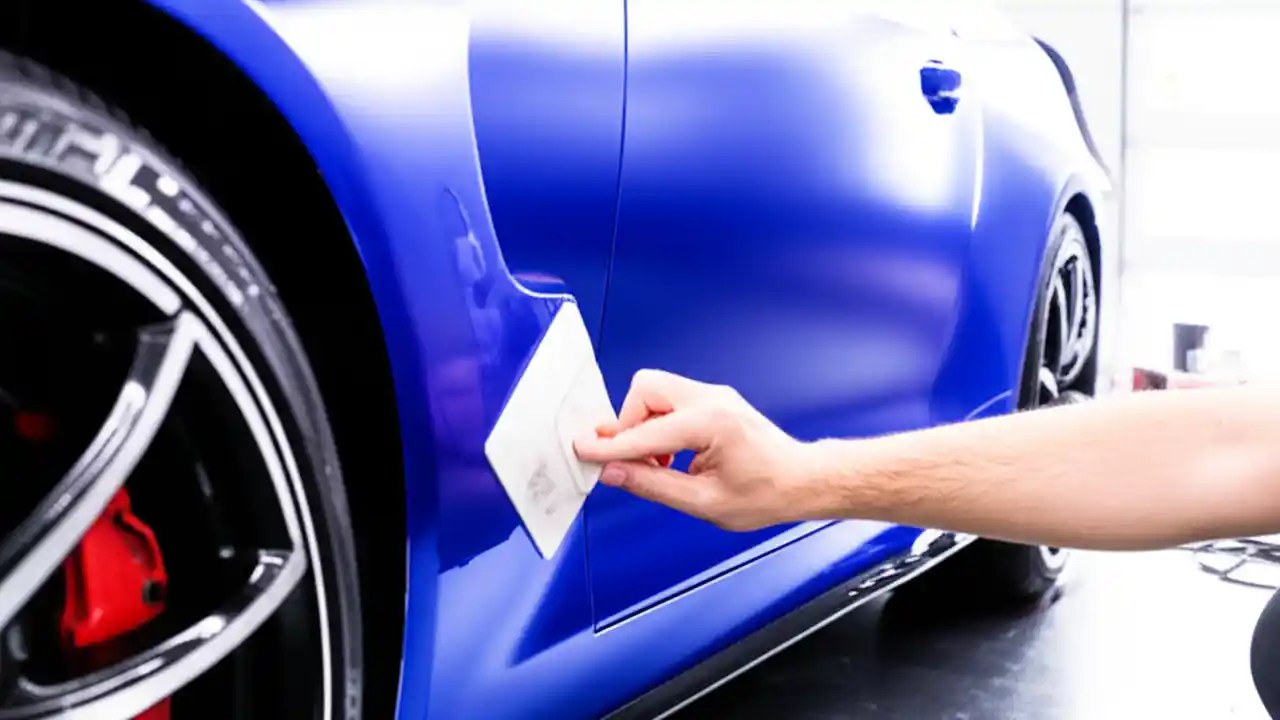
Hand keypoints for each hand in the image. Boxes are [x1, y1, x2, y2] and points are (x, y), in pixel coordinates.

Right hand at [573, 369, 815, 530]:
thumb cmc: (766, 493)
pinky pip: (670, 400)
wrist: (801, 480)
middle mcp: (711, 399)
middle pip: (645, 389)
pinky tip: (670, 456)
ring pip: (655, 391)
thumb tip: (614, 473)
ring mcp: (713, 395)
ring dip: (643, 425)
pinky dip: (659, 425)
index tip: (583, 450)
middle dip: (628, 423)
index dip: (609, 446)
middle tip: (629, 459)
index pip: (644, 432)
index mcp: (710, 423)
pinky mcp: (713, 400)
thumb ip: (653, 485)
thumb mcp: (704, 502)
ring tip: (656, 463)